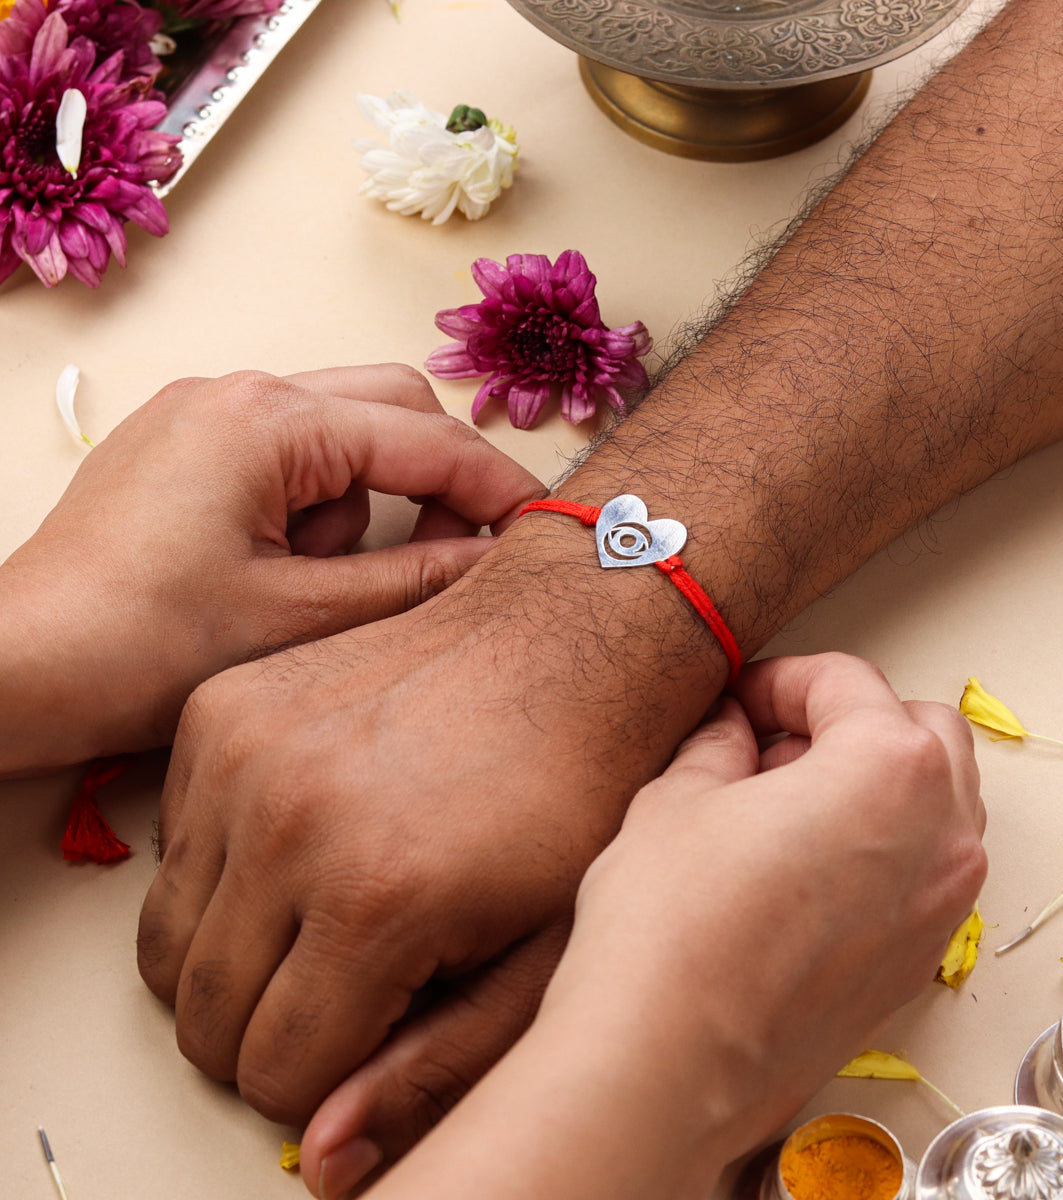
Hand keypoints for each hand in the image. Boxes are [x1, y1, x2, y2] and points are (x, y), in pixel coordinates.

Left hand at [0, 364, 541, 775]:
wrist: (17, 668)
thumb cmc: (138, 645)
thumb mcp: (302, 619)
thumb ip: (415, 580)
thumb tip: (492, 558)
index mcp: (268, 422)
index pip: (424, 439)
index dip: (495, 486)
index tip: (538, 526)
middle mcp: (238, 394)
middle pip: (390, 406)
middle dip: (434, 478)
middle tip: (449, 553)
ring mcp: (207, 413)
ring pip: (342, 431)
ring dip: (364, 501)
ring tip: (323, 582)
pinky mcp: (188, 446)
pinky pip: (289, 454)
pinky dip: (316, 505)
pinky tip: (285, 569)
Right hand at [136, 512, 730, 1198]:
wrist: (568, 638)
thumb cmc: (578, 786)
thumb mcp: (548, 946)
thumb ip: (439, 1064)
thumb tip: (324, 1159)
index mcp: (376, 896)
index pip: (277, 1075)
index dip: (330, 1077)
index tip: (377, 1031)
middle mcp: (286, 820)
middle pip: (203, 1017)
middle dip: (270, 1030)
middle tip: (348, 986)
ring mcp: (241, 752)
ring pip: (168, 938)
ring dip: (233, 955)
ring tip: (324, 920)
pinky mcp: (220, 708)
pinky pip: (173, 842)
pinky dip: (222, 868)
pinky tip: (307, 843)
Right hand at [352, 653, 986, 1199]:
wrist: (668, 1062)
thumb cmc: (670, 921)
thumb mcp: (679, 796)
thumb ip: (720, 742)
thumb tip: (734, 728)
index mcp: (891, 768)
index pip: (845, 681)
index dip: (778, 681)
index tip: (737, 700)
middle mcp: (942, 833)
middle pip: (918, 731)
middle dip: (848, 721)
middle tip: (768, 743)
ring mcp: (941, 906)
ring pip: (934, 802)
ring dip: (872, 781)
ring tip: (782, 804)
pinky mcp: (920, 962)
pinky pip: (923, 870)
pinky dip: (881, 844)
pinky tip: (801, 865)